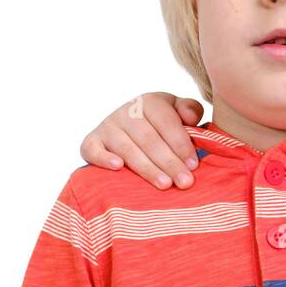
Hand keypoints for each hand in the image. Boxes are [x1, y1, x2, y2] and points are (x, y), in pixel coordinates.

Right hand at [79, 92, 204, 188]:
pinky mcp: (91, 141)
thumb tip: (190, 117)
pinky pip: (92, 149)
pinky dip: (103, 158)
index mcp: (150, 102)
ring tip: (164, 184)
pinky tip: (117, 167)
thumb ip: (190, 109)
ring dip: (146, 168)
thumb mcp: (179, 111)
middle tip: (184, 182)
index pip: (166, 122)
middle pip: (149, 139)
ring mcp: (107, 126)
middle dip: (169, 162)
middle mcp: (126, 111)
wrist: (130, 126)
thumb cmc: (163, 123)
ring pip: (127, 149)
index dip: (181, 144)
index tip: (193, 165)